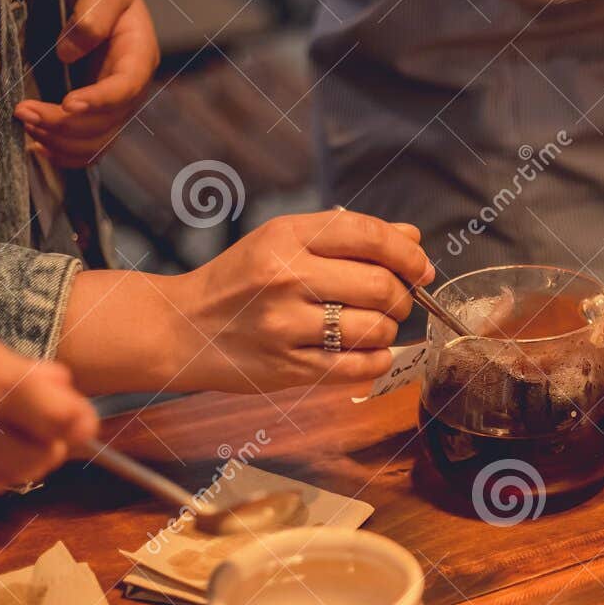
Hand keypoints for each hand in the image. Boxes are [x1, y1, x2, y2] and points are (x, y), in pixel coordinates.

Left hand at [13, 0, 159, 165]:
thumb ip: (92, 13)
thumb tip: (68, 52)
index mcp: (139, 55)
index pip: (126, 88)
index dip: (99, 101)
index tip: (67, 103)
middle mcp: (131, 86)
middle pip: (108, 123)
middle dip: (65, 124)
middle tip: (23, 111)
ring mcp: (114, 104)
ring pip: (97, 142)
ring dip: (60, 141)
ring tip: (24, 123)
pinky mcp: (95, 114)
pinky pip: (87, 148)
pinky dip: (63, 154)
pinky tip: (35, 146)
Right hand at [58, 211, 435, 394]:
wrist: (182, 328)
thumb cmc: (240, 281)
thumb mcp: (283, 241)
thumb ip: (347, 236)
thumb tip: (411, 237)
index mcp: (286, 237)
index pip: (369, 236)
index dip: (408, 253)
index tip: (421, 267)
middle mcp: (286, 278)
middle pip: (381, 286)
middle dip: (403, 295)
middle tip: (396, 300)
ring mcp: (286, 326)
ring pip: (375, 329)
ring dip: (388, 329)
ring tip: (372, 325)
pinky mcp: (288, 368)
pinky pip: (360, 367)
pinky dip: (377, 359)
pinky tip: (367, 350)